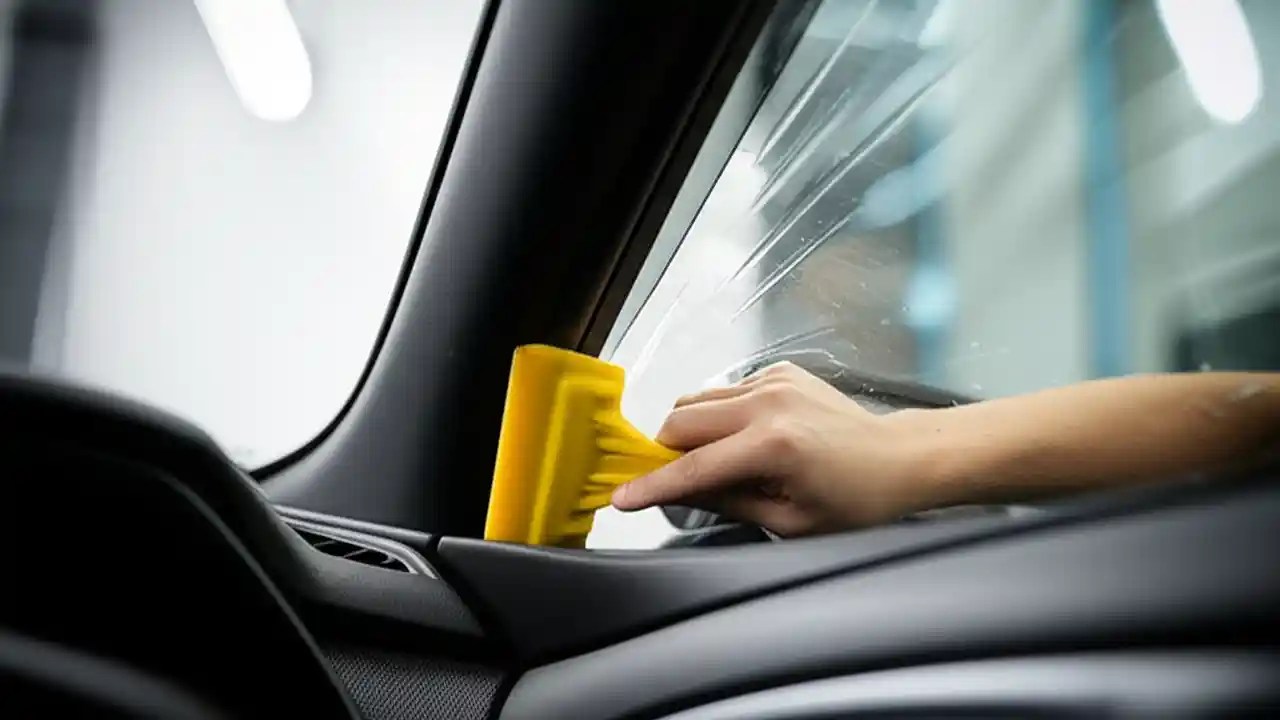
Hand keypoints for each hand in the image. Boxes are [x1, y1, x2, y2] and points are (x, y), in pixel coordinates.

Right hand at [611, 362, 930, 535]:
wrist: (900, 459)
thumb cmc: (857, 500)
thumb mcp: (791, 521)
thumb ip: (729, 502)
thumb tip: (682, 491)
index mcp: (774, 446)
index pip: (694, 468)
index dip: (652, 485)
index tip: (621, 498)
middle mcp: (769, 403)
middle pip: (682, 419)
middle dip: (666, 451)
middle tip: (672, 478)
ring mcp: (774, 380)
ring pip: (699, 399)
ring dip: (692, 431)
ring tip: (717, 460)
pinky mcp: (780, 371)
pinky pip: (727, 391)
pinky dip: (721, 416)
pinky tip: (746, 439)